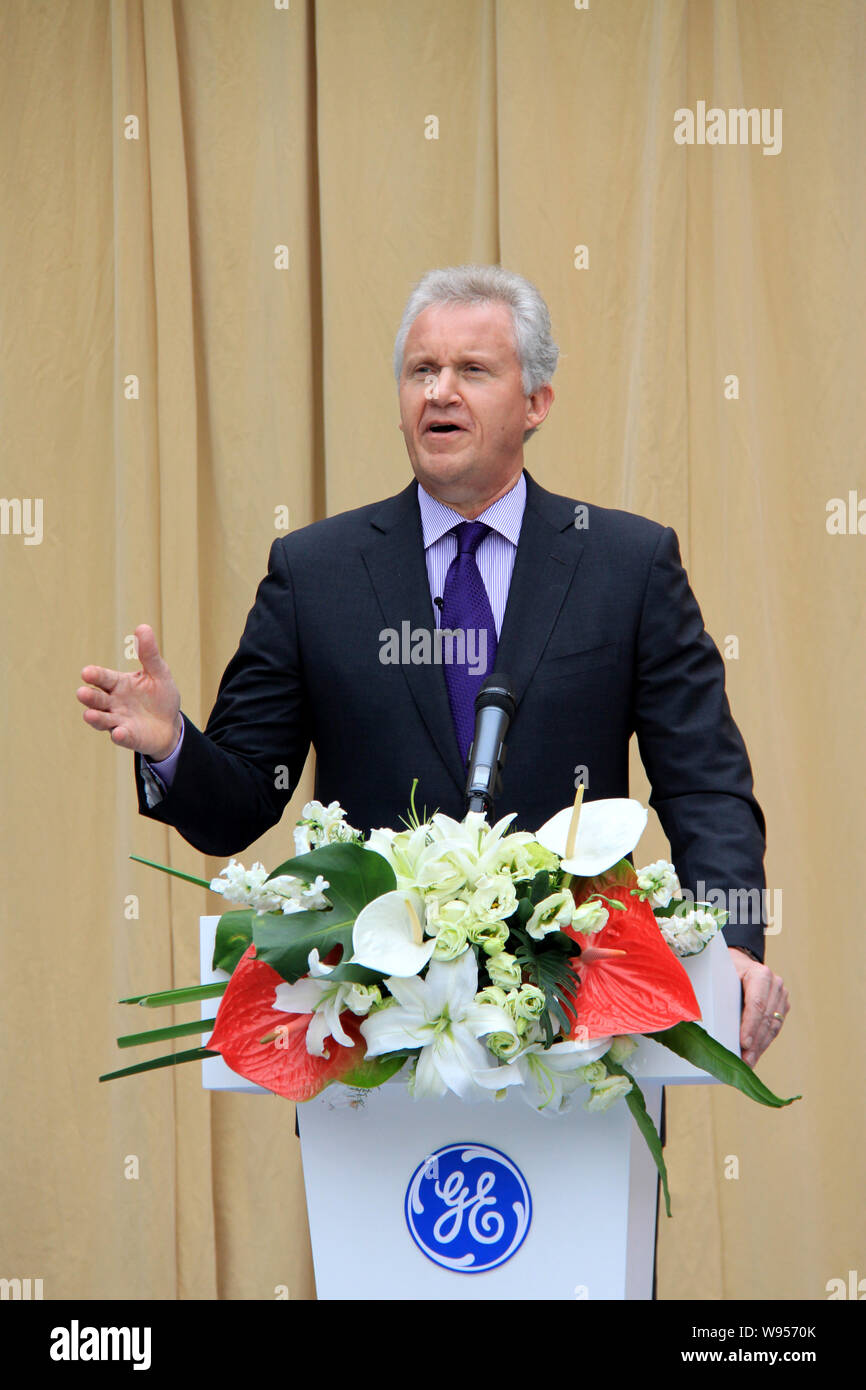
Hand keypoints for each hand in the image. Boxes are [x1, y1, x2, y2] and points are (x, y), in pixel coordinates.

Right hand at [77, 624, 181, 760]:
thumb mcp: (158, 673)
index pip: (103, 678)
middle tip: (82, 692)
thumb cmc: (160, 696)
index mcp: (118, 684)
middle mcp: (113, 703)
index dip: (95, 676)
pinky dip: (119, 735)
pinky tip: (119, 732)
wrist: (170, 724)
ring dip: (95, 718)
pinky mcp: (129, 737)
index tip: (86, 672)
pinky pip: (121, 737)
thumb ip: (149, 654)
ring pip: (102, 719)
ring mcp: (119, 721)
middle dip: (89, 697)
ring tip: (89, 715)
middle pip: (97, 699)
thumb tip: (143, 627)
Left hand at [728, 947, 789, 1067]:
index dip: (750, 1025)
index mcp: (760, 974)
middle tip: (744, 1062)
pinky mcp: (782, 1006)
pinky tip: (754, 1055)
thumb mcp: (721, 975)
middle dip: (755, 1042)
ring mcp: (781, 995)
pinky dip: (763, 1043)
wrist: (741, 962)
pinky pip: (774, 1028)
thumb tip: (710, 1022)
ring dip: (760, 1047)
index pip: (756, 1004)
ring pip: (772, 1026)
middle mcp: (775, 984)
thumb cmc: (725, 969)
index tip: (743, 1043)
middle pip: (766, 1018)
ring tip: (749, 1063)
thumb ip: (720, 995)